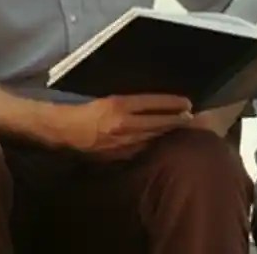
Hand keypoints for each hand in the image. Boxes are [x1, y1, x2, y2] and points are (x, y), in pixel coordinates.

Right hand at [57, 94, 192, 155]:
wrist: (65, 132)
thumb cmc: (85, 110)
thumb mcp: (107, 100)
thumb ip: (128, 104)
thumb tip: (150, 105)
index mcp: (120, 105)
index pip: (153, 103)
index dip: (172, 103)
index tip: (187, 102)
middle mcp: (124, 123)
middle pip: (158, 122)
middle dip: (177, 120)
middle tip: (191, 117)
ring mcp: (123, 142)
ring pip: (153, 137)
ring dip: (168, 132)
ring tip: (181, 128)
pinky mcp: (120, 155)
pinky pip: (142, 148)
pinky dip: (154, 143)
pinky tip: (161, 142)